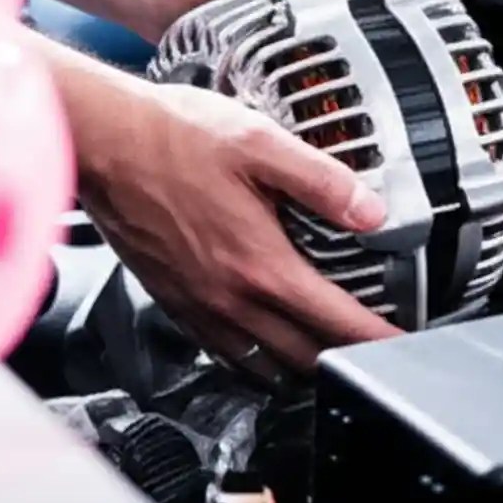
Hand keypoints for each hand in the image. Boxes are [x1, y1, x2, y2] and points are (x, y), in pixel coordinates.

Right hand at [78, 82, 403, 375]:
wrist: (100, 141)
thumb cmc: (169, 136)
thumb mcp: (260, 144)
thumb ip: (323, 181)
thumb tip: (371, 212)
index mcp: (259, 265)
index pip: (337, 323)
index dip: (377, 338)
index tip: (403, 342)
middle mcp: (228, 299)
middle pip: (305, 358)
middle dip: (346, 357)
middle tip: (373, 347)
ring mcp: (197, 306)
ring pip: (262, 365)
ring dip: (301, 364)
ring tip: (327, 348)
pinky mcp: (172, 300)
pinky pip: (223, 352)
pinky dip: (255, 358)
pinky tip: (263, 339)